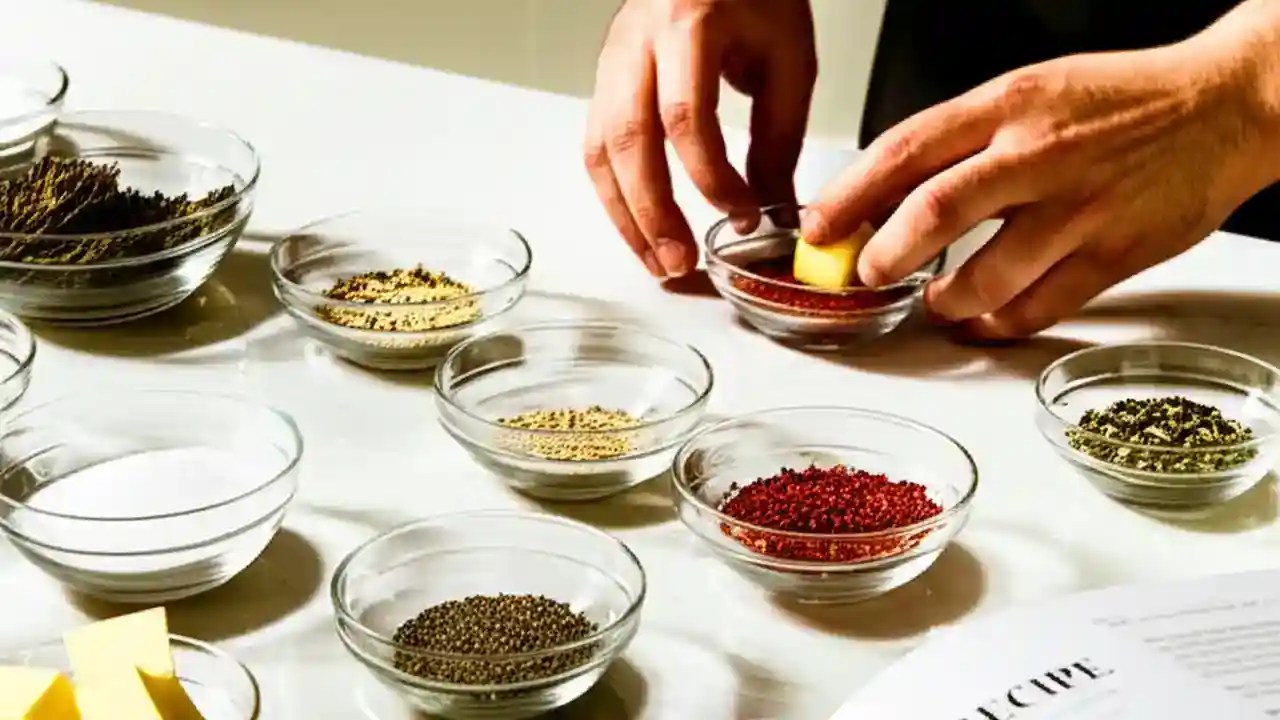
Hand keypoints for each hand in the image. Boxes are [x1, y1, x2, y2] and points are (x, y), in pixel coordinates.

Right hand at [584, 0, 816, 277]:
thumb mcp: (787, 55)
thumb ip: (779, 134)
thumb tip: (770, 205)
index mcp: (689, 23)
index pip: (686, 118)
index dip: (711, 178)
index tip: (743, 214)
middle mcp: (636, 42)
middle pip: (629, 141)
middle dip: (653, 212)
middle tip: (680, 261)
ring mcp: (611, 60)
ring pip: (600, 151)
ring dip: (625, 216)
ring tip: (657, 260)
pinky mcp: (605, 80)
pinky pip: (596, 146)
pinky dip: (616, 195)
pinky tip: (639, 228)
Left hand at [801, 38, 1279, 338]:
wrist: (1224, 106)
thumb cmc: (1119, 100)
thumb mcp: (1029, 93)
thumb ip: (962, 142)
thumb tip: (887, 195)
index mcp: (1009, 104)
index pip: (905, 150)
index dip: (850, 195)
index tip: (821, 227)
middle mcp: (1038, 154)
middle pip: (935, 211)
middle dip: (884, 255)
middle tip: (866, 273)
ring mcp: (1078, 209)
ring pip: (985, 276)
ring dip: (944, 300)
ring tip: (933, 301)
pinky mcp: (1114, 255)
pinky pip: (1038, 308)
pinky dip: (998, 325)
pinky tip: (982, 322)